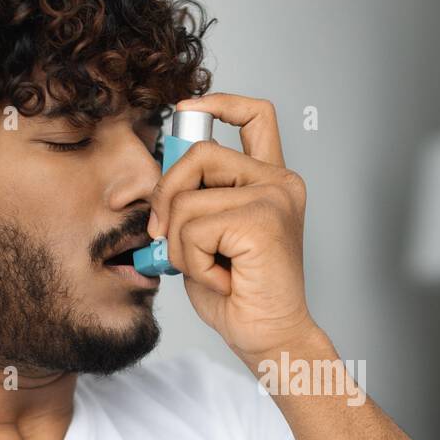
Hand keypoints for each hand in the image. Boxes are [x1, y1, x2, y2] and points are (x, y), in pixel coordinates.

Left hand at [147, 92, 321, 365]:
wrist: (269, 337)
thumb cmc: (240, 296)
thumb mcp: (205, 236)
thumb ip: (194, 200)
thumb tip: (160, 179)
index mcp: (271, 182)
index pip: (254, 116)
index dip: (219, 103)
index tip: (185, 111)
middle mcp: (279, 183)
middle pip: (200, 153)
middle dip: (167, 194)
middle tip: (163, 236)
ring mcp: (275, 198)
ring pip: (188, 199)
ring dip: (181, 244)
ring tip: (210, 268)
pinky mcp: (263, 220)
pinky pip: (194, 227)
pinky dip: (193, 260)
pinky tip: (221, 277)